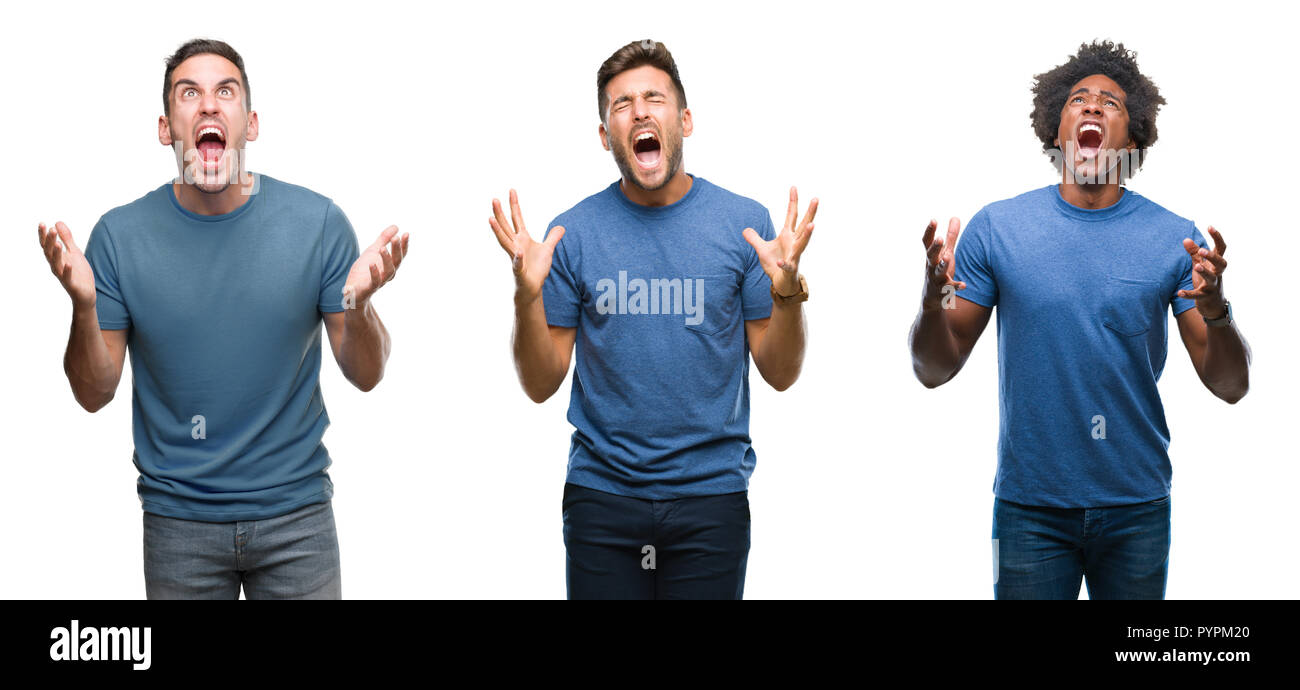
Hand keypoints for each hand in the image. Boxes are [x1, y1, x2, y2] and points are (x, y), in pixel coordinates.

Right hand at [38, 222, 95, 308]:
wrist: (85, 294)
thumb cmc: (78, 273)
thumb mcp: (74, 253)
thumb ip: (67, 239)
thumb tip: (57, 222)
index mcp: (57, 258)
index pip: (47, 245)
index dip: (44, 235)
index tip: (42, 223)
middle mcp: (56, 266)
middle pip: (50, 252)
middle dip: (50, 241)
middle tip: (51, 229)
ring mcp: (63, 276)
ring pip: (56, 264)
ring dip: (56, 254)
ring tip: (58, 243)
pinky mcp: (71, 284)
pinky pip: (67, 278)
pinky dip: (67, 271)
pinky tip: (69, 264)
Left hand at [344, 225, 408, 308]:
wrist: (354, 293)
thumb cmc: (365, 272)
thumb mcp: (373, 252)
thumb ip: (383, 239)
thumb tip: (396, 227)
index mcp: (389, 266)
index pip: (400, 255)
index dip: (404, 245)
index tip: (406, 234)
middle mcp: (387, 275)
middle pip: (395, 262)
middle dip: (396, 250)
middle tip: (395, 238)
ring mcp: (378, 283)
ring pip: (387, 273)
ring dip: (386, 260)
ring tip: (382, 248)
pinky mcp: (366, 289)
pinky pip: (372, 283)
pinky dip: (372, 275)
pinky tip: (370, 265)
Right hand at [489, 189, 564, 303]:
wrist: (532, 288)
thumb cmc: (536, 269)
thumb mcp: (548, 250)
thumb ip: (553, 238)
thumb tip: (561, 227)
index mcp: (522, 239)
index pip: (517, 218)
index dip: (515, 205)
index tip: (512, 190)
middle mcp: (515, 245)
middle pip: (506, 226)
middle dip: (500, 213)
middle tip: (494, 199)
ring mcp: (515, 257)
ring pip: (504, 242)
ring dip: (498, 231)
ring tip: (490, 219)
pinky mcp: (518, 270)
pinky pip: (517, 263)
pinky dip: (518, 258)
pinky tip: (518, 252)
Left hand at [743, 186, 816, 295]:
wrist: (781, 283)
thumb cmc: (775, 265)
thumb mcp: (762, 250)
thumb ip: (755, 239)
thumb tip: (745, 230)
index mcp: (788, 236)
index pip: (791, 215)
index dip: (792, 201)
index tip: (793, 187)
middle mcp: (794, 243)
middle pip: (803, 225)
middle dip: (810, 212)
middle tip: (816, 198)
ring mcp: (794, 256)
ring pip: (803, 243)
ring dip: (807, 234)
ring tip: (813, 225)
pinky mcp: (790, 269)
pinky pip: (787, 266)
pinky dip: (783, 264)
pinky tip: (780, 263)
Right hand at [921, 217, 965, 306]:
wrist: (932, 299)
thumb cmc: (939, 271)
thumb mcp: (945, 253)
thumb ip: (951, 236)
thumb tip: (955, 217)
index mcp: (932, 256)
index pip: (927, 242)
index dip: (929, 232)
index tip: (934, 220)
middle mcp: (932, 266)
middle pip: (930, 255)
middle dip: (935, 247)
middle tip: (940, 238)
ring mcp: (936, 279)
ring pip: (938, 271)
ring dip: (943, 265)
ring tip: (948, 257)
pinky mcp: (943, 291)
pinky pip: (949, 288)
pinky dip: (956, 286)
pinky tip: (964, 284)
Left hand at [1178, 226, 1228, 318]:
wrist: (1214, 305)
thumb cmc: (1206, 280)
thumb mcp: (1201, 264)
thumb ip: (1194, 253)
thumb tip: (1186, 239)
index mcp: (1216, 264)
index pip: (1221, 248)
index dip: (1217, 237)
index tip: (1210, 226)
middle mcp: (1217, 273)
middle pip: (1221, 263)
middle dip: (1213, 256)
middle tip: (1202, 250)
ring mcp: (1212, 285)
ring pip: (1212, 278)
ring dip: (1205, 272)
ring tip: (1197, 266)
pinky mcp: (1205, 297)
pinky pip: (1198, 295)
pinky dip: (1189, 294)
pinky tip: (1179, 292)